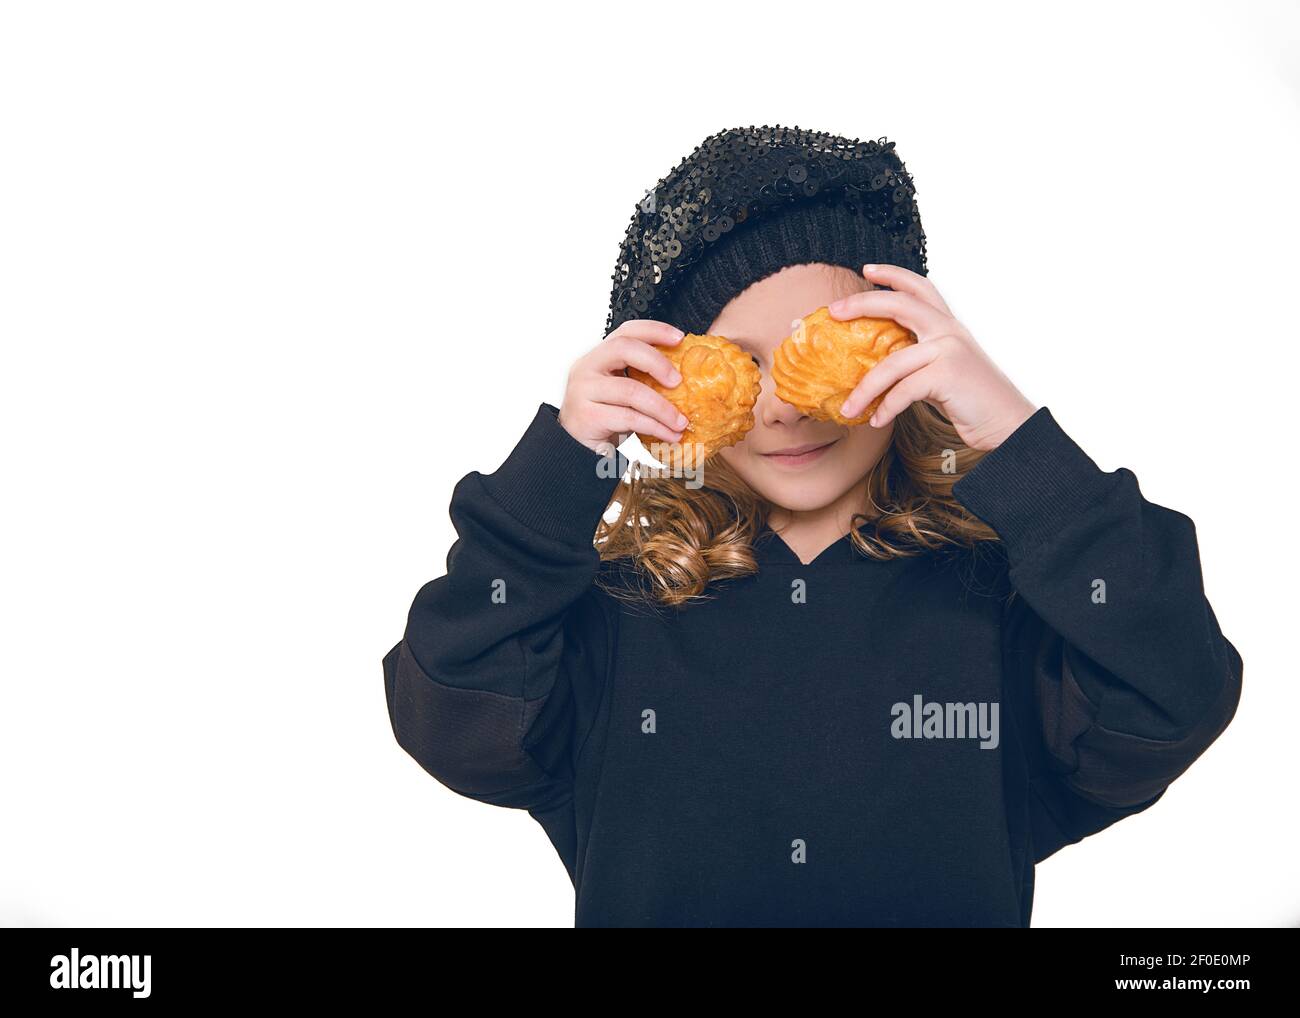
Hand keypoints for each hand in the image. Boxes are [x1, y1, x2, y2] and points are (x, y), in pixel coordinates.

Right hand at [558, 319, 689, 454]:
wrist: (574, 448)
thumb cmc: (605, 418)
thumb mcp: (622, 391)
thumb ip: (642, 378)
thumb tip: (686, 375)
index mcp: (598, 356)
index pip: (626, 331)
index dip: (655, 330)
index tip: (680, 338)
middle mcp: (586, 367)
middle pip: (623, 349)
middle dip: (657, 363)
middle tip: (679, 382)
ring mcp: (583, 391)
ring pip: (630, 390)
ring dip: (663, 408)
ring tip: (681, 422)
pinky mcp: (587, 417)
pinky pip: (629, 418)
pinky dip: (655, 427)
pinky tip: (669, 435)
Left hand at [833, 264, 1037, 451]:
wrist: (1007, 422)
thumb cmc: (971, 400)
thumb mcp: (943, 369)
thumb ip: (918, 358)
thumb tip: (877, 362)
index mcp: (948, 325)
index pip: (920, 287)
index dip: (893, 274)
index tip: (867, 270)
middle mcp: (949, 330)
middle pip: (899, 304)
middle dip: (862, 303)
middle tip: (833, 312)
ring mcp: (949, 349)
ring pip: (891, 363)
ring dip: (864, 390)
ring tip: (848, 408)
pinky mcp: (947, 374)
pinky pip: (902, 390)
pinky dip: (886, 408)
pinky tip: (878, 420)